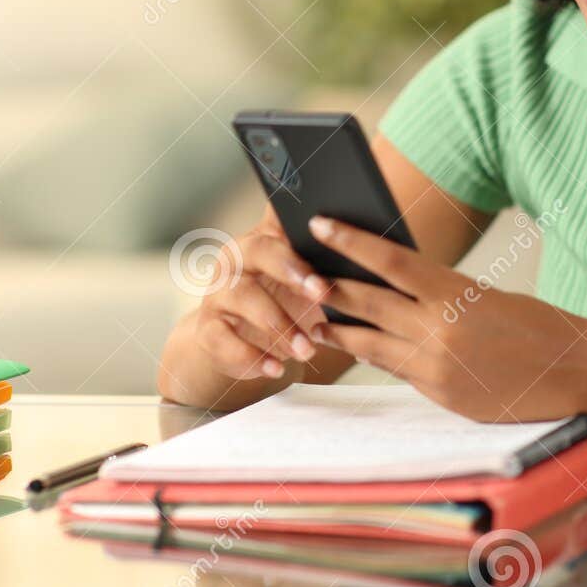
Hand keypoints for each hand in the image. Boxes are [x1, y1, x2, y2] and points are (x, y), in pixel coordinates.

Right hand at [194, 215, 332, 380]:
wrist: (238, 342)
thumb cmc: (283, 304)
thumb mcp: (304, 281)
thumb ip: (327, 263)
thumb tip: (379, 250)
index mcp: (264, 237)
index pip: (279, 218)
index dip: (305, 228)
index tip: (328, 238)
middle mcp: (237, 259)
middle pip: (259, 252)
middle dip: (293, 272)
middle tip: (322, 294)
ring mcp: (218, 293)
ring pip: (243, 298)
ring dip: (278, 325)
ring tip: (307, 349)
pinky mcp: (207, 329)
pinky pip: (223, 340)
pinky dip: (250, 357)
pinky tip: (275, 368)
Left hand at [304, 215, 586, 421]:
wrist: (579, 374)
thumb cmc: (539, 327)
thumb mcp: (489, 296)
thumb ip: (441, 294)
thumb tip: (396, 285)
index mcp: (456, 294)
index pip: (391, 260)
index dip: (351, 241)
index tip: (320, 223)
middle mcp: (440, 330)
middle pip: (368, 303)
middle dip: (330, 288)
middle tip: (299, 274)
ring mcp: (436, 367)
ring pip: (370, 343)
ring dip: (339, 330)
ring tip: (312, 319)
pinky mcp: (440, 395)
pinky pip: (395, 370)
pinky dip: (374, 355)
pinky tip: (356, 348)